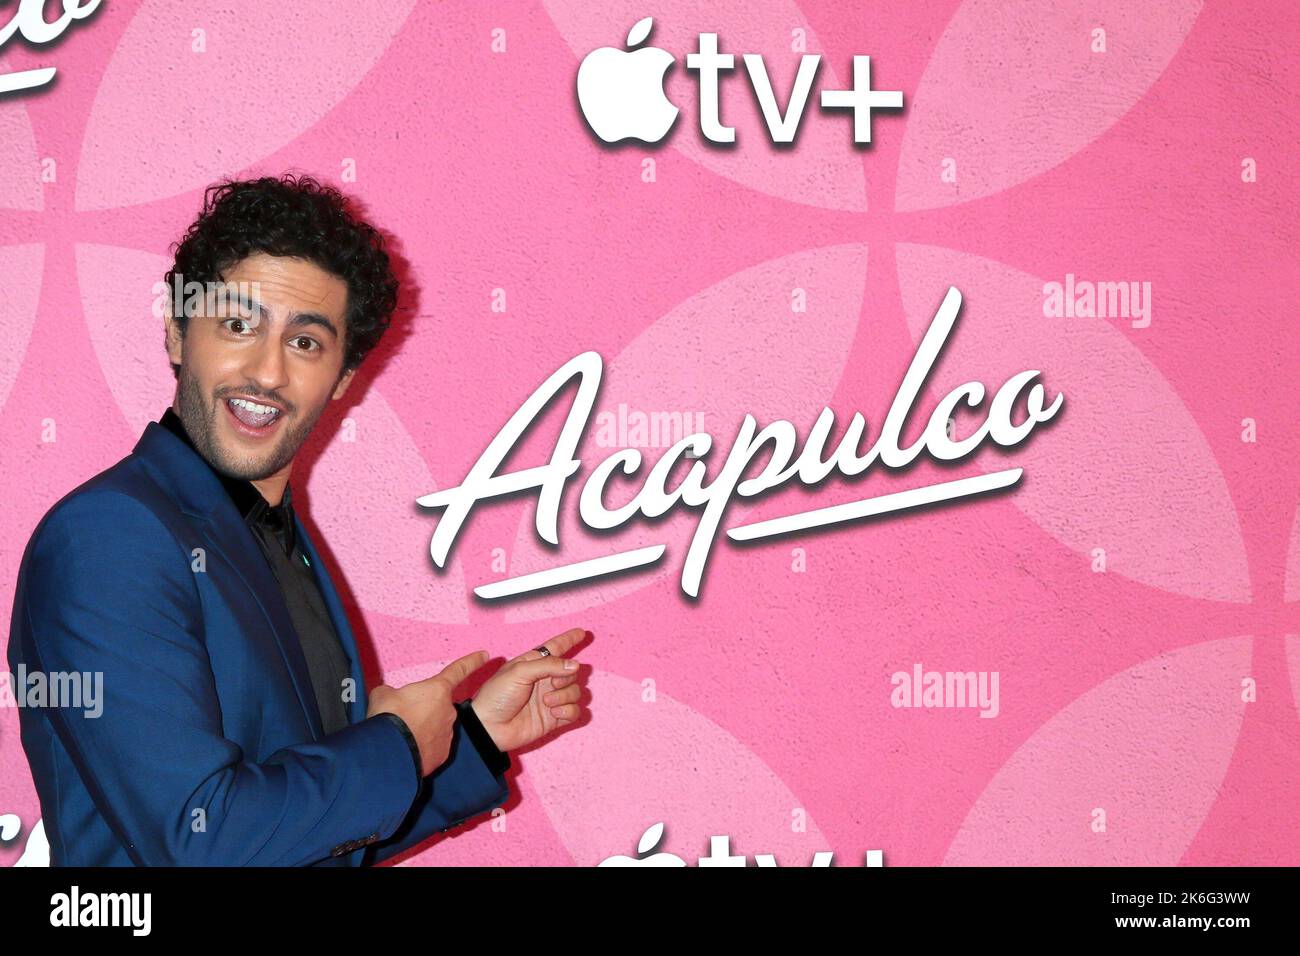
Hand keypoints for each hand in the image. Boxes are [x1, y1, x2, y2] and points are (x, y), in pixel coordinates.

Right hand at [367, 650, 489, 775]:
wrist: (390, 753)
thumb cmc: (388, 719)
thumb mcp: (383, 694)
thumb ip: (392, 692)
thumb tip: (390, 698)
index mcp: (437, 689)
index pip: (458, 670)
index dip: (471, 661)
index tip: (484, 655)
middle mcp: (448, 710)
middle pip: (438, 706)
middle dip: (423, 710)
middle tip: (404, 718)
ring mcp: (447, 733)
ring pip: (435, 727)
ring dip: (422, 729)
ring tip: (403, 735)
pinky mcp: (442, 753)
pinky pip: (433, 747)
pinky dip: (422, 747)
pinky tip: (408, 749)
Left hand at [470, 628, 588, 752]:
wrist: (490, 728)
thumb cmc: (497, 696)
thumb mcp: (519, 672)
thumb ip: (548, 665)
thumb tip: (575, 665)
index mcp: (533, 664)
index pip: (555, 648)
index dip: (568, 639)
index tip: (581, 632)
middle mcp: (544, 680)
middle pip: (571, 671)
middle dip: (567, 676)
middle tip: (552, 684)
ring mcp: (550, 699)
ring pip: (575, 691)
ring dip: (565, 695)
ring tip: (547, 702)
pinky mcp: (554, 718)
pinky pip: (575, 711)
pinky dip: (569, 710)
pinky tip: (554, 713)